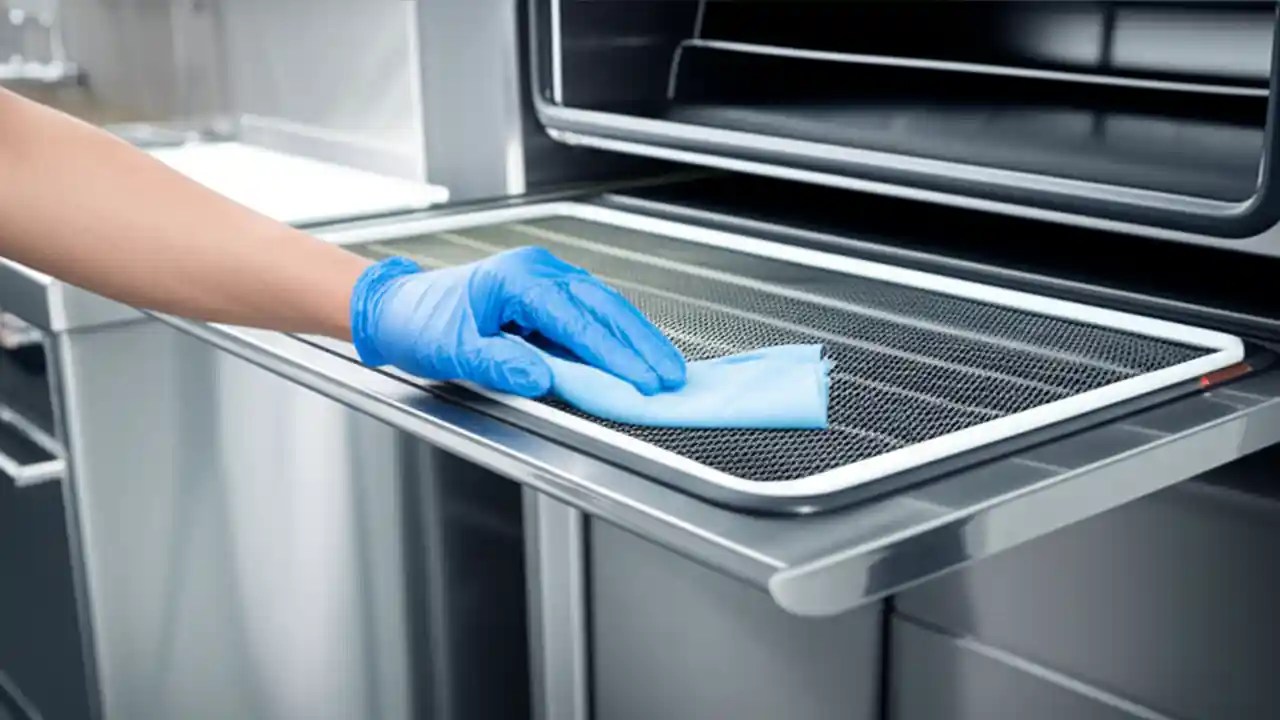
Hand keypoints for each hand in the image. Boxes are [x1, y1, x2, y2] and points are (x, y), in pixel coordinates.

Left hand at [349, 247, 686, 396]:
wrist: (393, 308)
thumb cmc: (418, 322)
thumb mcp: (452, 349)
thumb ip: (497, 363)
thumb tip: (538, 377)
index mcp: (517, 280)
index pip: (579, 320)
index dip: (615, 353)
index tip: (642, 378)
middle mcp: (537, 272)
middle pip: (603, 306)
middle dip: (640, 343)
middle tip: (670, 375)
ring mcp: (543, 280)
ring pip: (603, 306)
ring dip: (635, 337)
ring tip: (664, 367)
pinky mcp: (543, 297)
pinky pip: (590, 312)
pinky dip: (615, 334)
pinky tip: (632, 353)